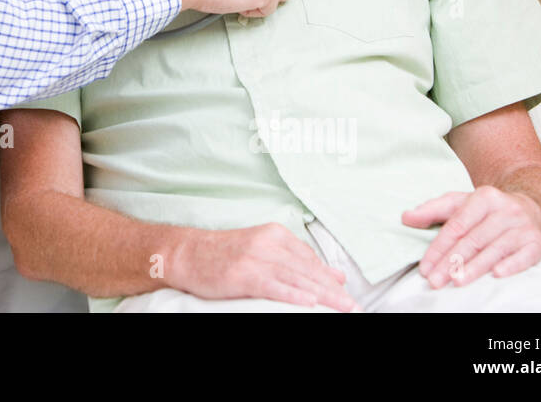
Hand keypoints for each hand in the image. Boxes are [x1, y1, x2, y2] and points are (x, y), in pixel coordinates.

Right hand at [165, 223, 358, 311]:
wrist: (187, 253)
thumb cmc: (223, 255)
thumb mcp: (262, 250)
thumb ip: (297, 260)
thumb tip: (336, 276)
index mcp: (275, 234)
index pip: (310, 259)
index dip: (330, 278)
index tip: (347, 294)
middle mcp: (268, 243)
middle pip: (308, 270)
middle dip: (333, 291)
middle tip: (353, 306)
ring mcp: (256, 258)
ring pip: (297, 279)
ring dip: (323, 296)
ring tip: (343, 308)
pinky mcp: (244, 274)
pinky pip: (274, 287)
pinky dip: (294, 295)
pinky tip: (310, 302)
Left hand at [402, 186, 540, 287]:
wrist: (534, 208)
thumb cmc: (489, 210)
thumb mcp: (461, 203)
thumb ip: (433, 210)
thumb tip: (406, 217)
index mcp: (483, 198)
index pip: (456, 226)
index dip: (439, 248)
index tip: (425, 267)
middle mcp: (505, 211)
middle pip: (473, 240)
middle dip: (451, 262)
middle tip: (435, 281)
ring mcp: (523, 227)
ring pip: (495, 250)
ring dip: (475, 268)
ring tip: (456, 281)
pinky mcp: (538, 242)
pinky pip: (524, 256)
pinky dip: (511, 266)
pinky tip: (496, 275)